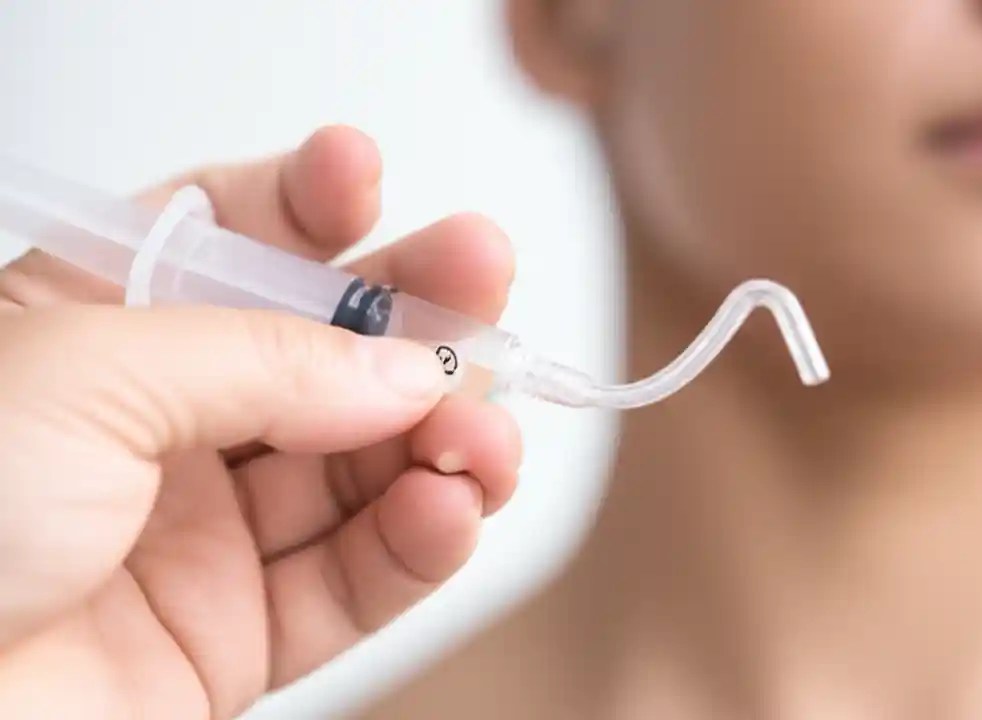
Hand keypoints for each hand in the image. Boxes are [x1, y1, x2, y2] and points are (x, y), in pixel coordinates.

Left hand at [0, 127, 521, 718]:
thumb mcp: (84, 376)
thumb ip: (264, 360)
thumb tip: (403, 364)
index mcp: (90, 332)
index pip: (223, 245)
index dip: (303, 210)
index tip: (366, 184)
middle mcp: (155, 427)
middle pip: (320, 354)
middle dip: (412, 316)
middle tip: (483, 286)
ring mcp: (200, 535)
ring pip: (360, 469)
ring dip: (442, 443)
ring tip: (484, 434)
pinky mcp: (234, 638)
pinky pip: (353, 581)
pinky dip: (421, 544)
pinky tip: (453, 507)